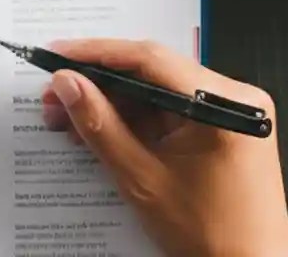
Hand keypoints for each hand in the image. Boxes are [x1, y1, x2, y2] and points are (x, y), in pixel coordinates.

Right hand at [41, 39, 287, 256]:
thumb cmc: (210, 235)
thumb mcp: (142, 179)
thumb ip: (100, 126)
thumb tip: (67, 83)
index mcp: (225, 103)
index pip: (150, 59)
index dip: (96, 53)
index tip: (57, 53)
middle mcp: (233, 97)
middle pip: (152, 73)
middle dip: (98, 83)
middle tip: (54, 94)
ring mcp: (228, 112)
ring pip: (156, 92)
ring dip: (111, 104)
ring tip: (66, 116)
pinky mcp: (220, 129)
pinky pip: (168, 112)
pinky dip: (133, 120)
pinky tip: (97, 128)